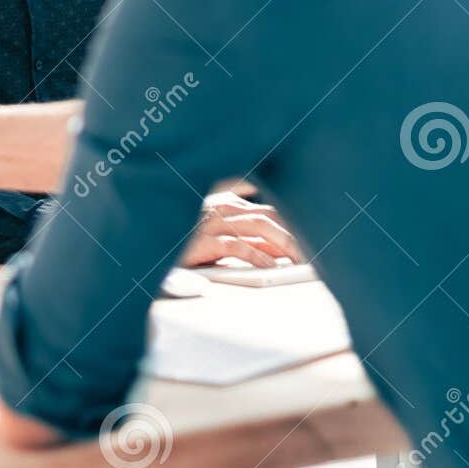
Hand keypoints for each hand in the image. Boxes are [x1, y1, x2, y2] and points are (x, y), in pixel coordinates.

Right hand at [180, 195, 302, 267]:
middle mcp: (223, 206)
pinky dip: (257, 256)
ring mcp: (213, 221)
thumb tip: (277, 245)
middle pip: (270, 215)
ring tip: (300, 260)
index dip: (294, 223)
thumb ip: (244, 233)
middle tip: (314, 254)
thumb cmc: (185, 238)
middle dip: (295, 234)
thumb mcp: (217, 230)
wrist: (153, 244)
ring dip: (284, 243)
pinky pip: (237, 246)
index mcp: (228, 201)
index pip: (270, 208)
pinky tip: (271, 266)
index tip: (313, 240)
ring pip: (259, 226)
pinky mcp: (204, 240)